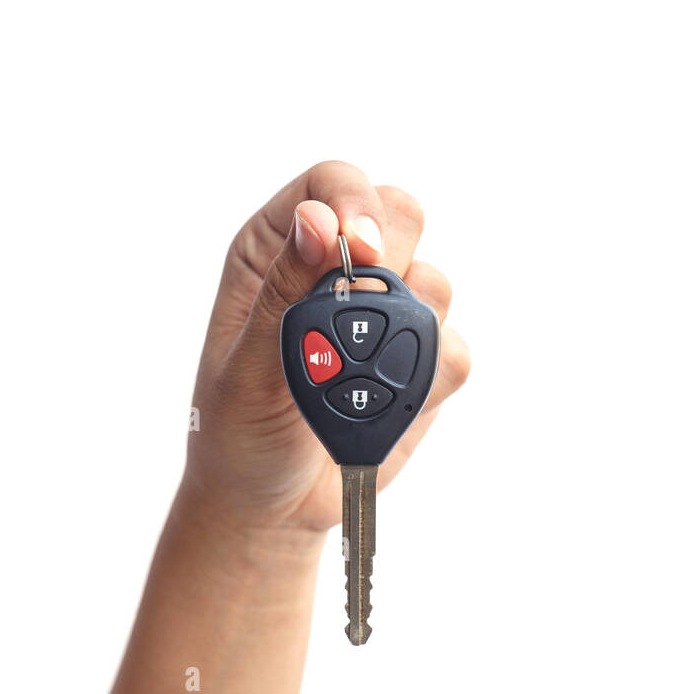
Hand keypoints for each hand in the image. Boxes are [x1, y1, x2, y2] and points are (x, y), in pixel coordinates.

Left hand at [184, 161, 470, 532]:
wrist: (271, 508)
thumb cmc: (238, 432)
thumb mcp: (244, 365)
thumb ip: (283, 291)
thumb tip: (316, 219)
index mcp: (279, 251)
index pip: (331, 185)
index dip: (355, 202)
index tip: (362, 248)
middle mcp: (338, 273)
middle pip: (400, 214)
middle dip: (393, 257)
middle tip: (364, 313)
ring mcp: (385, 320)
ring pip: (436, 281)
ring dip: (406, 329)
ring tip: (358, 380)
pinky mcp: (419, 368)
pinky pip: (454, 350)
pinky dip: (429, 380)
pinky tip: (387, 407)